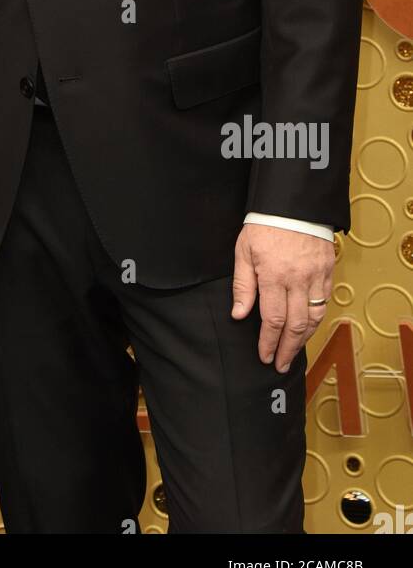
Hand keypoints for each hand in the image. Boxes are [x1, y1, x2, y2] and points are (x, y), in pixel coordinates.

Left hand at [231, 224, 333, 372]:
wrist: (292, 203)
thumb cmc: (264, 225)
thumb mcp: (244, 251)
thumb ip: (243, 285)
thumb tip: (239, 315)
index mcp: (273, 275)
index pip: (273, 319)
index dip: (269, 342)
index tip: (265, 356)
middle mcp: (298, 279)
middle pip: (296, 325)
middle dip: (288, 349)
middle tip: (281, 364)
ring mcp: (316, 275)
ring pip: (314, 317)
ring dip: (304, 338)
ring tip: (293, 350)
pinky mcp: (328, 270)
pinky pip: (325, 301)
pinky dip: (317, 318)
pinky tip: (308, 326)